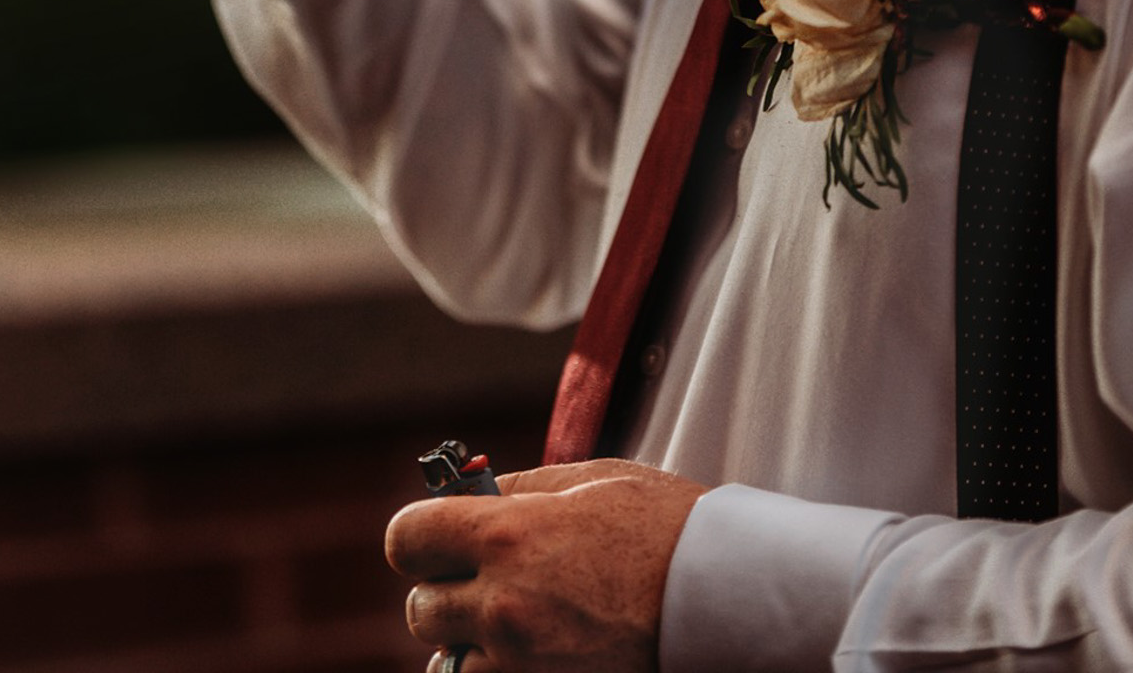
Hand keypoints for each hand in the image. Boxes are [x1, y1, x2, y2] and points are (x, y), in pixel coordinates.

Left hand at [386, 459, 704, 672]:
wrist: (726, 598)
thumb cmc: (666, 528)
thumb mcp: (591, 480)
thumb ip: (521, 487)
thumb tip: (469, 491)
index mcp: (508, 535)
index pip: (406, 539)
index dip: (420, 535)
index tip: (441, 536)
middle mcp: (502, 604)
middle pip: (420, 608)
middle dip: (446, 590)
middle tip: (486, 577)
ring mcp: (521, 663)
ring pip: (447, 664)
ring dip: (467, 643)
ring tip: (512, 622)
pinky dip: (496, 672)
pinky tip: (528, 651)